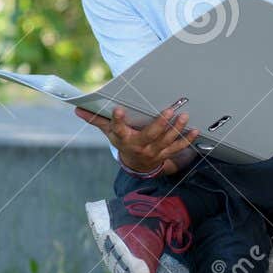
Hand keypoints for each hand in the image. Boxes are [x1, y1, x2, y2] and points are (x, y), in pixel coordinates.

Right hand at [75, 102, 197, 176]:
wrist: (135, 164)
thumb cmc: (123, 141)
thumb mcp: (109, 132)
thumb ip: (97, 119)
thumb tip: (77, 109)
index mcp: (123, 139)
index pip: (117, 128)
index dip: (117, 120)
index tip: (118, 109)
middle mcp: (139, 146)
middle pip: (150, 135)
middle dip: (160, 123)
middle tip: (169, 110)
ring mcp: (154, 151)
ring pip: (166, 140)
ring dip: (176, 128)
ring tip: (183, 116)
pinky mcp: (165, 153)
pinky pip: (178, 147)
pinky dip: (187, 140)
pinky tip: (194, 130)